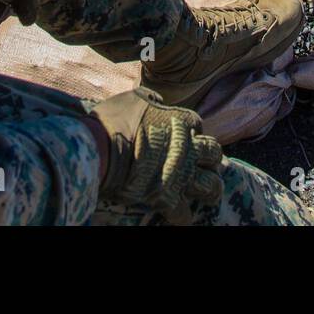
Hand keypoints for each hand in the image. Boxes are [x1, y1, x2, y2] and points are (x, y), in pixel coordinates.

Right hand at [89, 87, 222, 221]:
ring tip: (203, 193)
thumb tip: (157, 100)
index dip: (191, 132)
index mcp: (181, 121)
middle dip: (209, 159)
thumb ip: (151, 98)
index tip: (181, 138)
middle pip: (213, 154)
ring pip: (211, 185)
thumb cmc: (114, 120)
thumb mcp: (133, 98)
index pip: (198, 125)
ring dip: (208, 189)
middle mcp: (188, 148)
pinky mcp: (168, 198)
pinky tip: (177, 213)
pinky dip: (182, 215)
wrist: (100, 149)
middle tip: (199, 164)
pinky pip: (185, 213)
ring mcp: (181, 174)